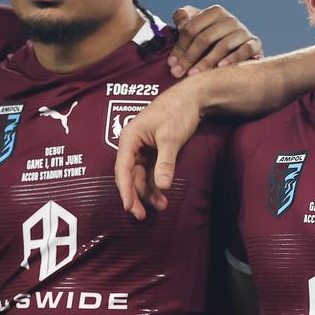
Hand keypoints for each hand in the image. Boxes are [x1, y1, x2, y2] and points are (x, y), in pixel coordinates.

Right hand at [114, 83, 203, 218]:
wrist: (192, 98)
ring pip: (140, 176)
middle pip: (129, 176)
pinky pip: (150, 172)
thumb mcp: (171, 138)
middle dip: (136, 196)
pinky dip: (156, 184)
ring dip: (149, 192)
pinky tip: (163, 195)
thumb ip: (165, 162)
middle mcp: (132, 145)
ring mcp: (142, 149)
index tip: (128, 207)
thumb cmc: (178, 111)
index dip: (125, 190)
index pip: (122, 169)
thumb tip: (161, 186)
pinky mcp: (153, 152)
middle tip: (142, 216)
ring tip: (162, 206)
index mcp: (129, 138)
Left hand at [168, 5, 261, 78]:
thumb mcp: (196, 24)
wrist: (239, 46)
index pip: (192, 28)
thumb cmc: (211, 37)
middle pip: (205, 38)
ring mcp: (243, 31)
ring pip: (223, 46)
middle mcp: (230, 19)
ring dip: (207, 62)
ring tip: (194, 75)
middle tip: (178, 73)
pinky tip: (220, 68)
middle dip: (189, 57)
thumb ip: (184, 18)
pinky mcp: (255, 43)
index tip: (171, 63)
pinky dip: (233, 59)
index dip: (179, 46)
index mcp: (214, 12)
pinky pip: (244, 51)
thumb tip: (181, 24)